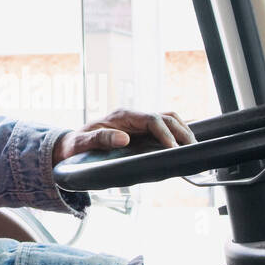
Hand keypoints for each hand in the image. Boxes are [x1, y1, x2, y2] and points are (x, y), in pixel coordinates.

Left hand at [52, 109, 194, 165]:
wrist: (71, 146)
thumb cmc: (76, 145)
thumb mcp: (83, 143)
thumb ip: (101, 139)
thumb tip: (123, 138)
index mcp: (122, 116)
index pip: (152, 119)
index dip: (165, 133)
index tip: (172, 148)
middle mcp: (133, 117)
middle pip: (165, 117)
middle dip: (180, 131)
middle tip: (191, 147)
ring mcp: (138, 124)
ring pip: (168, 121)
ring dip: (182, 131)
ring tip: (193, 146)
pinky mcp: (141, 132)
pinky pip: (163, 129)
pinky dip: (177, 133)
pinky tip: (187, 141)